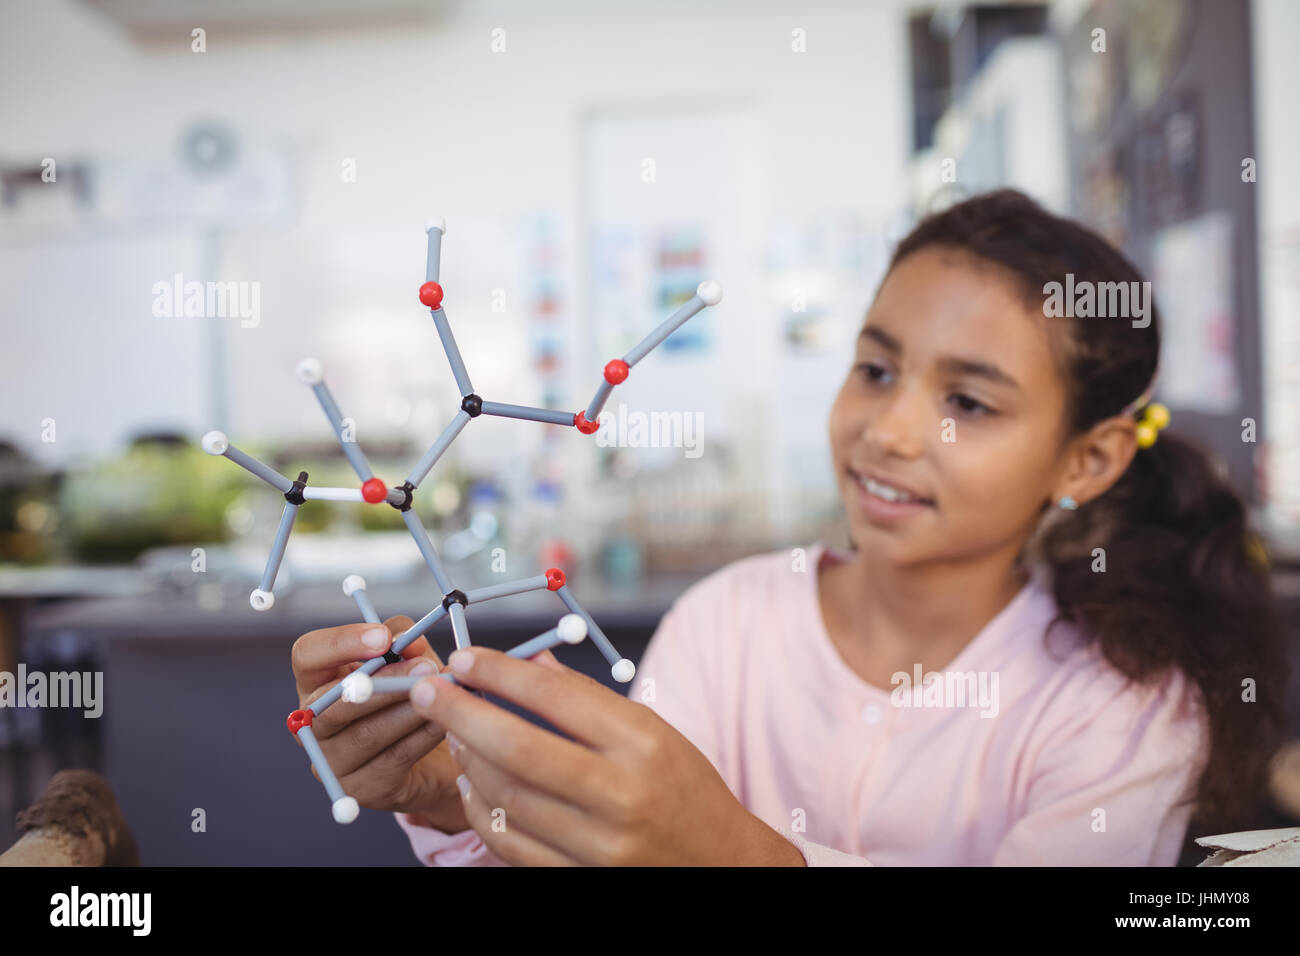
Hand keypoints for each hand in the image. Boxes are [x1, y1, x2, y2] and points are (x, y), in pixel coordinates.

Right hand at [291, 615, 464, 825]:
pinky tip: (444, 722)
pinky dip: (422, 737)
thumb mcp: (411, 660)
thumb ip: (405, 643)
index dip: (340, 643)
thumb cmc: (413, 698)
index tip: (383, 638)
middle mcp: (314, 723)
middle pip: (332, 701)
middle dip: (384, 683)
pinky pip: (392, 758)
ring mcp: (332, 760)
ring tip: (442, 694)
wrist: (438, 757)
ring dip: (407, 710)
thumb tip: (407, 642)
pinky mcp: (360, 789)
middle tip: (425, 668)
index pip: (307, 655)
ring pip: (364, 734)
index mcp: (317, 682)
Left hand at [406, 646, 804, 865]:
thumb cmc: (686, 788)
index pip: (556, 696)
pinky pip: (509, 843)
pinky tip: (473, 783)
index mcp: (642, 741)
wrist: (722, 865)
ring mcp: (599, 843)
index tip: (465, 659)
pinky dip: (481, 809)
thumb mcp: (653, 731)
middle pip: (518, 746)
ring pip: (506, 796)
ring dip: (466, 759)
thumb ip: (588, 701)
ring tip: (452, 732)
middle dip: (461, 712)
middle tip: (428, 690)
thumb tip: (529, 663)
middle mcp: (621, 792)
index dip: (501, 674)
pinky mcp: (580, 878)